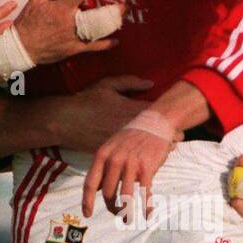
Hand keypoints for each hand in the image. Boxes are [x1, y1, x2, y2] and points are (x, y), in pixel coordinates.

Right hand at [15, 0, 120, 65]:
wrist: (22, 47)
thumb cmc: (28, 23)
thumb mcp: (35, 1)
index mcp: (62, 8)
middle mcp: (70, 22)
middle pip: (94, 15)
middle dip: (110, 11)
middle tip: (124, 6)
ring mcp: (73, 36)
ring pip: (96, 30)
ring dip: (110, 26)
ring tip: (122, 20)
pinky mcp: (73, 48)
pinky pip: (92, 47)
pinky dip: (105, 44)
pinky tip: (115, 41)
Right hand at [52, 76, 168, 152]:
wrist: (66, 120)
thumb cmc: (87, 100)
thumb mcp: (108, 84)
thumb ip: (131, 82)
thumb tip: (151, 83)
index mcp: (131, 108)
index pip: (159, 115)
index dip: (170, 120)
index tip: (177, 122)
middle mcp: (129, 126)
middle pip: (156, 134)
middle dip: (168, 138)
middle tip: (176, 139)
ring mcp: (122, 141)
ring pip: (146, 149)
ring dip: (156, 151)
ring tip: (165, 151)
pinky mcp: (113, 154)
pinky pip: (131, 159)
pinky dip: (140, 160)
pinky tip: (146, 160)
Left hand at [82, 120, 172, 217]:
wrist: (155, 122)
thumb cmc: (132, 137)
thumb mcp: (111, 147)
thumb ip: (103, 166)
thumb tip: (95, 188)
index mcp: (102, 155)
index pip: (90, 183)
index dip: (87, 201)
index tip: (87, 214)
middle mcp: (114, 160)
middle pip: (107, 193)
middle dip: (111, 207)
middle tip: (116, 213)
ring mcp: (131, 164)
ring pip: (125, 196)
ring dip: (126, 212)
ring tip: (127, 219)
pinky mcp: (147, 168)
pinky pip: (144, 193)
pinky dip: (146, 206)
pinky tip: (147, 214)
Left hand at [227, 148, 242, 242]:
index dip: (240, 161)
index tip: (240, 167)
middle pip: (242, 171)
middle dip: (235, 174)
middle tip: (237, 181)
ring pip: (239, 186)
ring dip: (234, 189)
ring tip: (239, 192)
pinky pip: (237, 202)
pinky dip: (235, 202)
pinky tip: (239, 204)